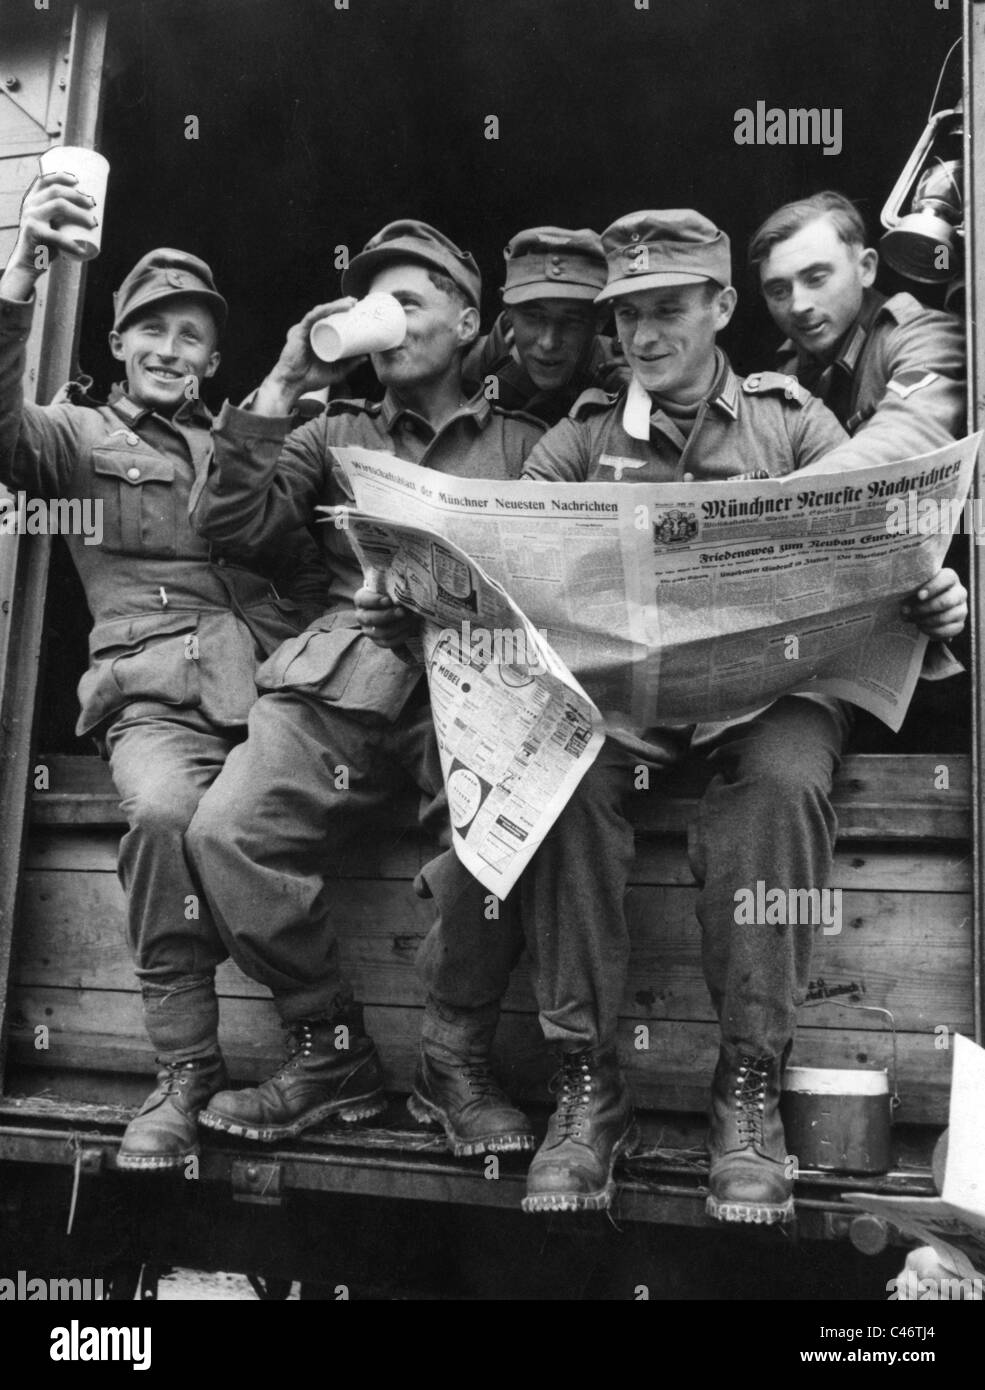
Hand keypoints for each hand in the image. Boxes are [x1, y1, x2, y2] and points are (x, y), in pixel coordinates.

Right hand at [0, 173, 98, 298]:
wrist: (28, 263)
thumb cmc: (45, 242)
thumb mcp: (51, 224)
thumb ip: (62, 216)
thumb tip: (90, 208)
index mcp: (32, 199)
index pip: (44, 179)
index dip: (61, 176)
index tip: (78, 181)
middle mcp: (30, 204)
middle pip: (57, 191)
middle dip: (78, 195)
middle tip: (93, 203)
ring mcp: (31, 217)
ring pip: (59, 205)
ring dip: (80, 213)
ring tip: (93, 223)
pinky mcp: (34, 232)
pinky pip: (57, 236)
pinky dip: (71, 244)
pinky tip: (80, 249)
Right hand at [253, 299, 364, 414]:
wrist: (293, 385)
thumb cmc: (311, 379)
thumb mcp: (337, 372)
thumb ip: (350, 364)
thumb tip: (365, 357)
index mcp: (318, 336)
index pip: (331, 319)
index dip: (342, 312)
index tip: (357, 309)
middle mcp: (311, 330)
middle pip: (327, 313)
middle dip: (341, 304)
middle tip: (356, 302)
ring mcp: (305, 330)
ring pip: (321, 312)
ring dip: (335, 305)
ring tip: (350, 303)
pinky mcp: (299, 332)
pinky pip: (311, 317)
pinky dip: (323, 311)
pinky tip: (333, 308)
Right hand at [354, 586, 420, 648]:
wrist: (397, 607)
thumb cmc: (392, 594)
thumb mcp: (390, 589)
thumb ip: (393, 590)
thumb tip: (402, 591)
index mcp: (361, 600)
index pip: (362, 600)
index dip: (374, 601)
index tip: (389, 600)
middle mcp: (362, 616)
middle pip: (370, 619)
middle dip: (388, 615)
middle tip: (402, 612)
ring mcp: (369, 630)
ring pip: (379, 632)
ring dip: (398, 626)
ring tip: (411, 620)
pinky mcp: (378, 641)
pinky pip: (387, 643)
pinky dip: (400, 637)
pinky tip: (409, 630)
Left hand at [902, 567, 966, 639]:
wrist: (925, 611)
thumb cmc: (917, 594)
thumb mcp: (915, 588)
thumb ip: (912, 590)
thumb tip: (904, 603)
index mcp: (950, 578)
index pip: (947, 578)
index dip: (933, 587)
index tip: (919, 596)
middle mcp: (960, 593)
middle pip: (946, 601)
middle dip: (924, 608)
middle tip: (906, 611)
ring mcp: (962, 609)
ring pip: (945, 617)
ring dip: (924, 621)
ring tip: (911, 619)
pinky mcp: (959, 625)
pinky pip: (947, 631)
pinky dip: (931, 631)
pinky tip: (921, 627)